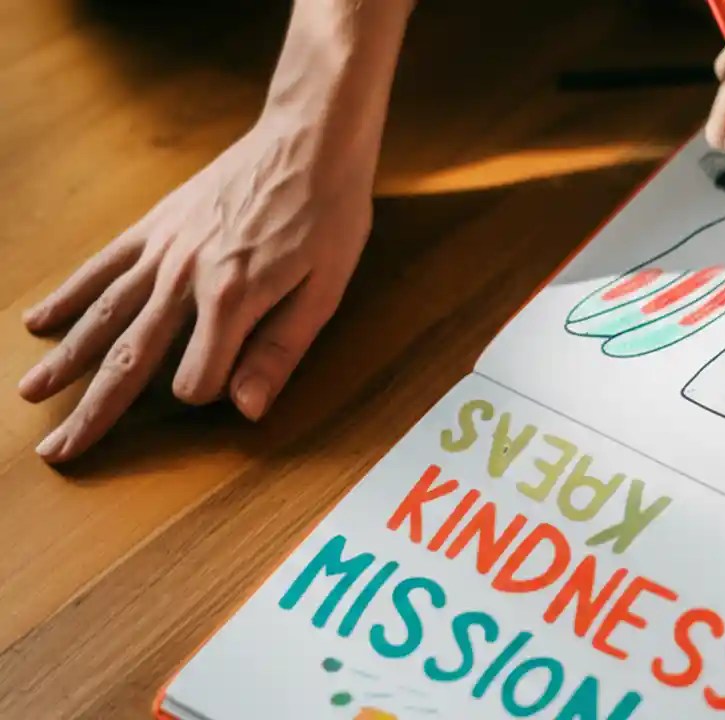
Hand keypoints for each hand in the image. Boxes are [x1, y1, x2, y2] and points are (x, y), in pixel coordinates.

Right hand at [19, 117, 373, 462]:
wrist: (310, 139)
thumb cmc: (329, 216)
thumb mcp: (325, 290)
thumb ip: (280, 352)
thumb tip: (245, 410)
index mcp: (231, 299)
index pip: (194, 381)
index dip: (208, 393)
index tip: (228, 384)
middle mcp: (184, 277)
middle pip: (128, 360)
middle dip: (92, 412)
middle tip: (55, 453)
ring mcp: (163, 249)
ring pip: (102, 316)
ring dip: (65, 359)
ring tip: (30, 394)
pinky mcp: (155, 225)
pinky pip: (102, 266)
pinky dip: (69, 294)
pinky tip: (38, 321)